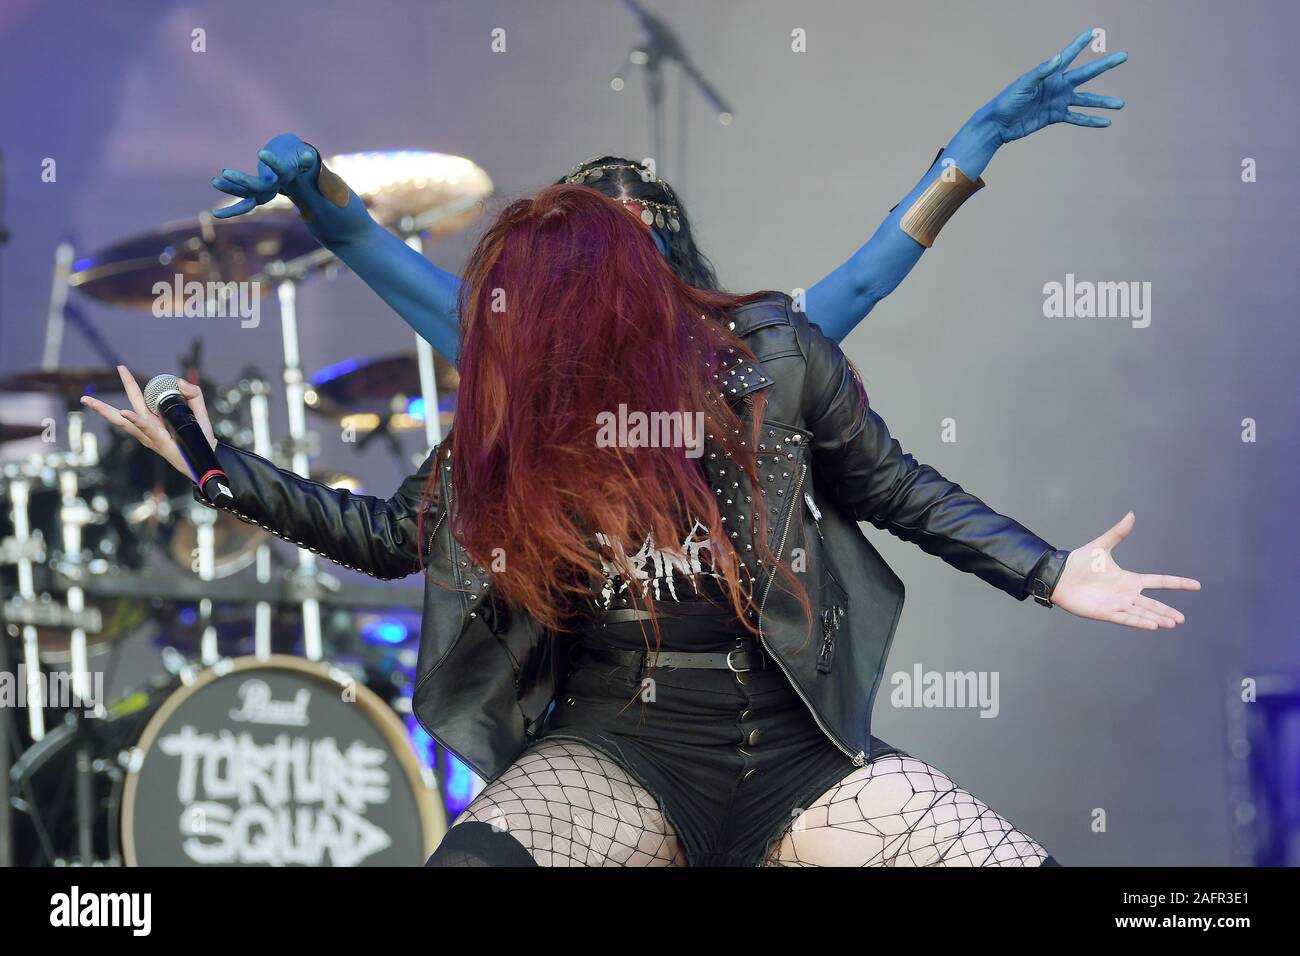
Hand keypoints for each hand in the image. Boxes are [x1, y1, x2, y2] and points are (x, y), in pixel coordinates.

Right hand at [80, 366, 216, 480]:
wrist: (207, 454)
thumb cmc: (199, 435)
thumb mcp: (197, 409)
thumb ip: (192, 393)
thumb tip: (179, 381)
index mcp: (152, 419)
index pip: (137, 398)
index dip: (129, 383)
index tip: (120, 368)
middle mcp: (147, 427)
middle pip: (122, 412)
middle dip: (102, 405)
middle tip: (84, 397)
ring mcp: (150, 435)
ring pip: (124, 421)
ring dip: (106, 411)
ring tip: (89, 402)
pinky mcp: (158, 439)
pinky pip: (144, 427)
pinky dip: (134, 419)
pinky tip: (124, 412)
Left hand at [210, 132, 317, 218]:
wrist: (294, 166)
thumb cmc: (298, 155)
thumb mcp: (303, 153)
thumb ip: (306, 157)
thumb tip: (309, 157)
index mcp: (287, 176)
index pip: (281, 172)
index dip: (273, 164)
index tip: (261, 152)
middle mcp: (275, 187)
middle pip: (260, 188)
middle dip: (243, 181)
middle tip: (226, 172)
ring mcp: (264, 191)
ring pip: (247, 196)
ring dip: (230, 189)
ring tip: (214, 181)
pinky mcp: (256, 191)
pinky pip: (242, 198)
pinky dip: (229, 198)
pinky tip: (215, 196)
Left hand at [978, 28, 1127, 143]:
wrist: (999, 124)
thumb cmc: (1007, 100)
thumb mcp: (1023, 84)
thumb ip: (1041, 71)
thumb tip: (1058, 58)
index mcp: (1050, 74)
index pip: (1069, 55)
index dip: (1080, 43)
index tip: (1094, 32)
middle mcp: (1058, 86)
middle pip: (1086, 74)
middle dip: (1105, 65)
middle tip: (1123, 56)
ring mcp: (1058, 101)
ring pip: (1086, 100)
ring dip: (1102, 102)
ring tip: (1120, 104)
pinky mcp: (1055, 116)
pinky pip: (1077, 118)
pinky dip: (1090, 121)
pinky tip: (1105, 123)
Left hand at [1050, 512, 1199, 630]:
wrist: (1060, 576)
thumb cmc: (1079, 562)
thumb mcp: (1102, 546)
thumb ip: (1118, 533)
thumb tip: (1131, 514)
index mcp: (1129, 579)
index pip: (1159, 582)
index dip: (1177, 583)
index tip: (1196, 585)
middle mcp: (1126, 593)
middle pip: (1153, 604)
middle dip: (1167, 611)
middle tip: (1182, 619)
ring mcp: (1117, 604)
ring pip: (1142, 613)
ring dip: (1157, 617)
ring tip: (1173, 623)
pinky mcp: (1106, 612)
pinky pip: (1126, 618)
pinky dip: (1139, 621)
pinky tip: (1153, 625)